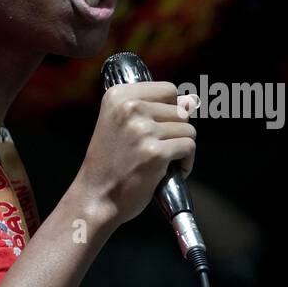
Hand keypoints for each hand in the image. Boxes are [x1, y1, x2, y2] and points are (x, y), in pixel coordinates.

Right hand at [73, 81, 198, 226]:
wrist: (95, 197)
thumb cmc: (109, 163)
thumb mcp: (119, 124)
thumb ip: (151, 108)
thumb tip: (192, 100)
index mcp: (118, 96)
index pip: (168, 89)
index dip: (170, 109)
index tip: (159, 126)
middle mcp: (130, 108)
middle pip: (180, 110)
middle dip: (176, 131)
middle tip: (157, 149)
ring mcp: (143, 131)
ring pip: (188, 129)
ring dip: (181, 147)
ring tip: (161, 161)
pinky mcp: (155, 153)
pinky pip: (189, 147)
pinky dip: (185, 162)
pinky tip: (167, 171)